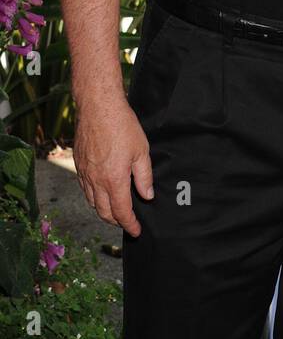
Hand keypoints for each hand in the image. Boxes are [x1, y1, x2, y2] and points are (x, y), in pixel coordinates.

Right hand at [72, 98, 153, 237]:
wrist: (98, 107)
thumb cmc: (122, 126)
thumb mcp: (141, 152)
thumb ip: (144, 177)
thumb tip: (147, 196)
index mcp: (114, 180)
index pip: (121, 212)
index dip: (130, 224)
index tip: (136, 231)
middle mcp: (96, 181)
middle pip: (104, 212)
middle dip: (116, 222)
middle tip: (127, 223)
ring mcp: (84, 173)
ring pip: (92, 202)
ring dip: (104, 211)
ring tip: (115, 212)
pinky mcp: (78, 164)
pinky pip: (84, 189)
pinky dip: (93, 197)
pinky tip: (101, 194)